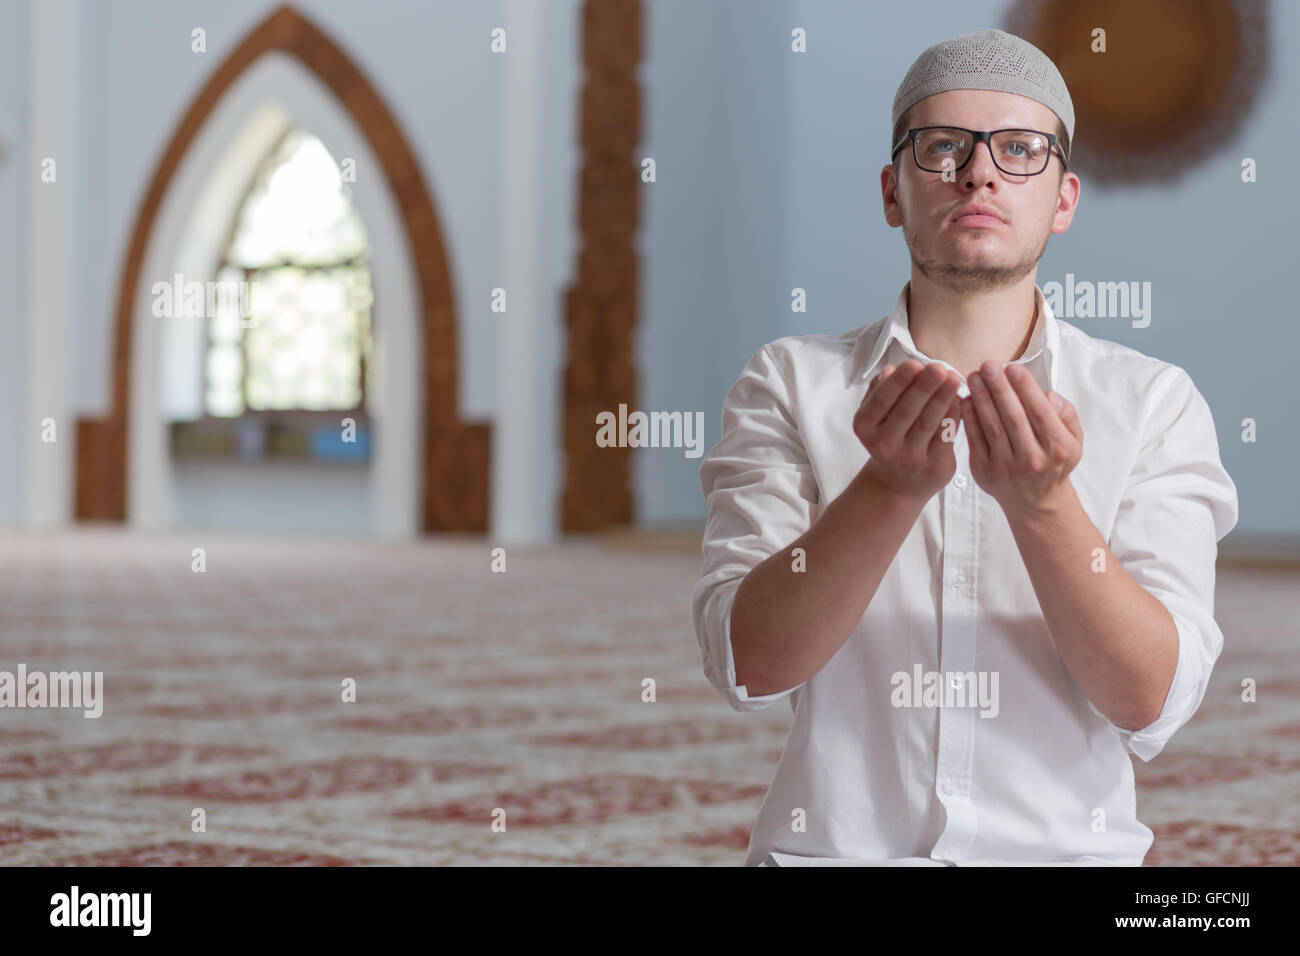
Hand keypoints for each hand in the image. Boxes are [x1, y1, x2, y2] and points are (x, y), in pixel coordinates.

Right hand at [854, 359, 962, 500]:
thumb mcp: (875, 416)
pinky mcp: (933, 466)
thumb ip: (880, 391)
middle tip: (940, 368)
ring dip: (943, 397)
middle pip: (907, 410)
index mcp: (865, 427)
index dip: (899, 381)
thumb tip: (890, 370)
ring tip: (954, 377)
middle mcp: (884, 444)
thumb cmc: (888, 437)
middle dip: (925, 387)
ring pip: (929, 422)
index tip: (915, 363)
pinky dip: (954, 415)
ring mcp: (909, 458)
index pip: (882, 400)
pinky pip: (946, 435)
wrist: (897, 484)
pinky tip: (959, 398)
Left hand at [961, 360, 1082, 516]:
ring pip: (992, 427)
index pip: (1040, 412)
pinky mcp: (984, 472)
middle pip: (1013, 418)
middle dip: (999, 388)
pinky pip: (975, 440)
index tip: (1012, 367)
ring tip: (973, 377)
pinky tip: (965, 399)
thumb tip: (1048, 395)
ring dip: (981, 399)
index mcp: (1058, 448)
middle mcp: (1033, 459)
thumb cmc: (1054, 461)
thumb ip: (1066, 414)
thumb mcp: (1074, 440)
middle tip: (987, 365)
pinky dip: (969, 418)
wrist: (1036, 501)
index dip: (1025, 388)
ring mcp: (1006, 468)